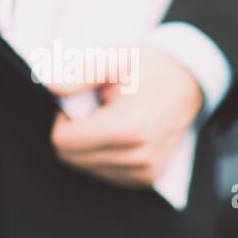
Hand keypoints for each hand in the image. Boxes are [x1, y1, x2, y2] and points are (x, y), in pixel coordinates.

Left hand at [48, 46, 203, 188]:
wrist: (187, 83)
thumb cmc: (147, 68)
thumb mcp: (112, 58)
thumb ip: (78, 73)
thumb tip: (49, 86)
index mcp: (129, 127)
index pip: (64, 141)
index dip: (63, 117)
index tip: (81, 101)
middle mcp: (138, 157)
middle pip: (71, 156)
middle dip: (74, 130)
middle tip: (95, 107)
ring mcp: (144, 172)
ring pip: (84, 166)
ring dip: (87, 142)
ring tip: (110, 117)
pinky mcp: (147, 179)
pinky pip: (103, 172)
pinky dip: (100, 153)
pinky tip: (118, 132)